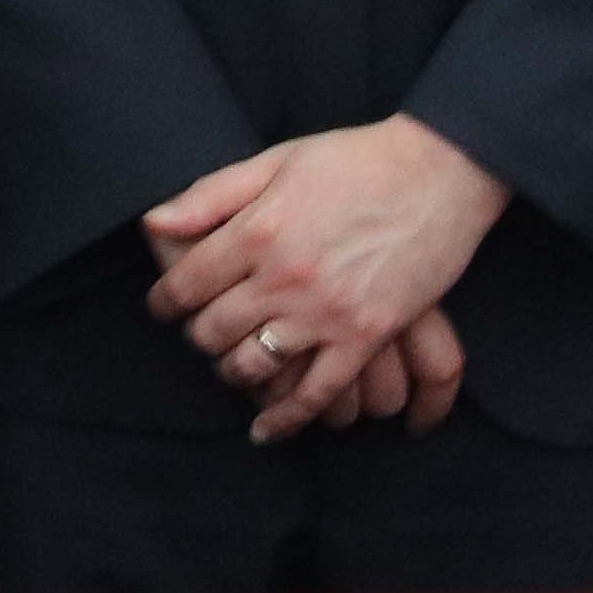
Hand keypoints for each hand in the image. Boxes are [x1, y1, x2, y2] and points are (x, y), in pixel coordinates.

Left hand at [145, 119, 507, 445]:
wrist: (439, 170)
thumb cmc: (355, 161)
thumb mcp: (276, 162)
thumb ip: (211, 196)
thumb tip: (153, 224)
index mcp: (258, 230)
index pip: (186, 285)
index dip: (165, 301)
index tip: (163, 307)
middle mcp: (284, 277)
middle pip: (214, 329)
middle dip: (198, 335)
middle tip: (201, 331)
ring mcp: (326, 312)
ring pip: (254, 365)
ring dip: (233, 372)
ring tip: (232, 365)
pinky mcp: (366, 336)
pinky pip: (316, 393)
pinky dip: (286, 419)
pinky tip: (265, 431)